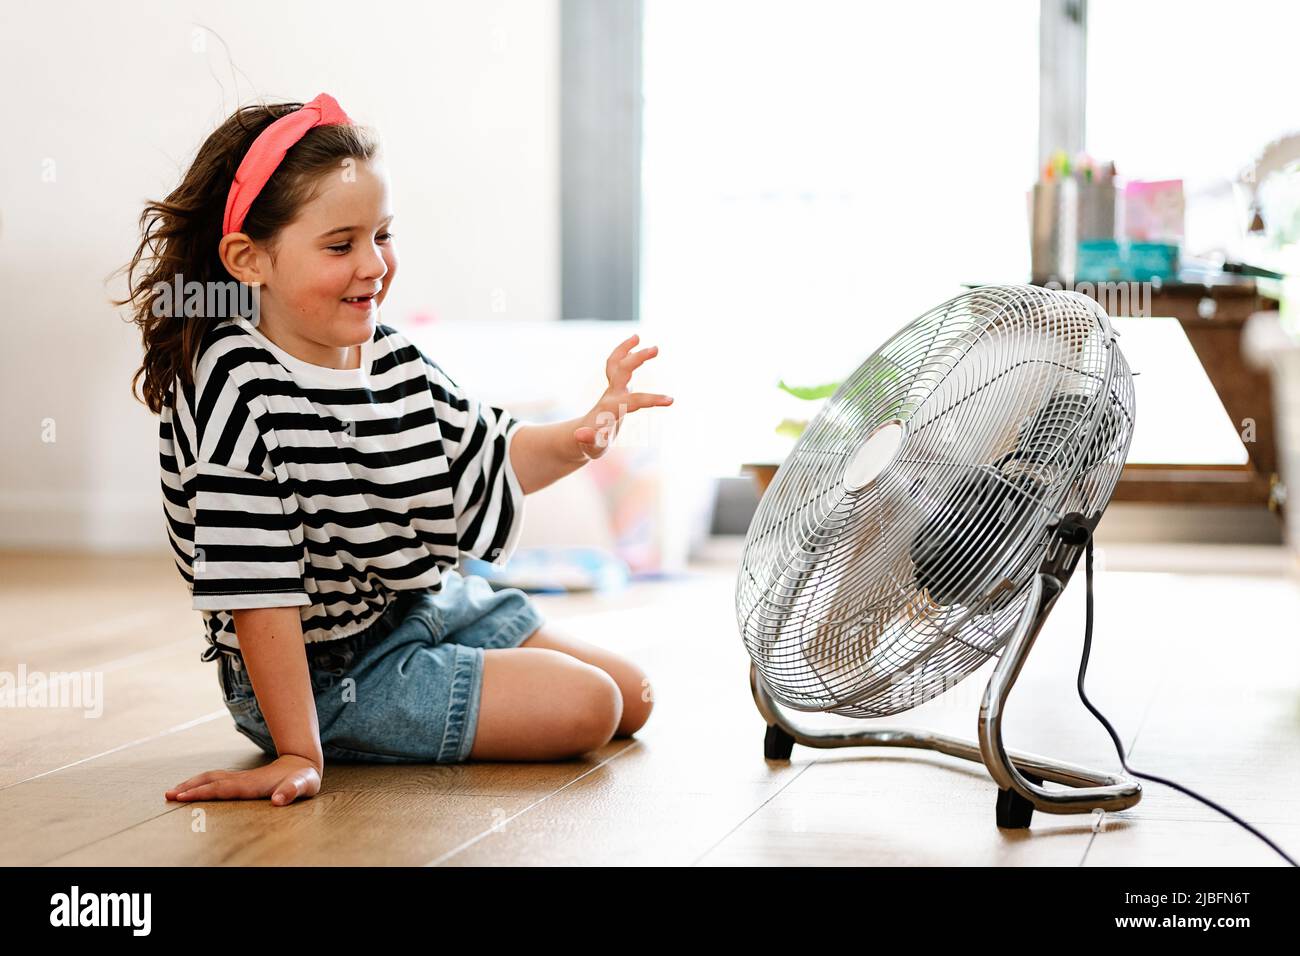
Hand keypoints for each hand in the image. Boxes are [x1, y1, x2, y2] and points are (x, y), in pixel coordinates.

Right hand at [164, 754, 321, 806]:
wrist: (304, 763)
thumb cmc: (303, 779)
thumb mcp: (304, 786)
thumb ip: (292, 792)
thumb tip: (279, 800)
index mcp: (252, 784)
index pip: (222, 788)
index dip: (203, 793)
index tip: (183, 796)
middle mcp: (243, 780)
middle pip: (211, 781)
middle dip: (189, 787)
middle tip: (168, 795)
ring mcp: (241, 779)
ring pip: (211, 779)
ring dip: (191, 784)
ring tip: (172, 791)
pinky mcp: (241, 780)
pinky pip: (216, 781)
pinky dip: (201, 784)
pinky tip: (192, 789)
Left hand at [573, 334, 672, 459]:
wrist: (580, 439)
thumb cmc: (591, 446)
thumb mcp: (592, 448)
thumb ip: (589, 441)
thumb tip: (580, 434)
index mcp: (611, 409)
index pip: (634, 400)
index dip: (651, 399)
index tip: (670, 400)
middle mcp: (611, 395)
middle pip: (622, 371)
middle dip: (637, 359)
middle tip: (656, 348)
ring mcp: (612, 390)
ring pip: (616, 364)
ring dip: (626, 349)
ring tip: (637, 336)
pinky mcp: (614, 389)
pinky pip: (616, 366)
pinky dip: (624, 354)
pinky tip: (634, 347)